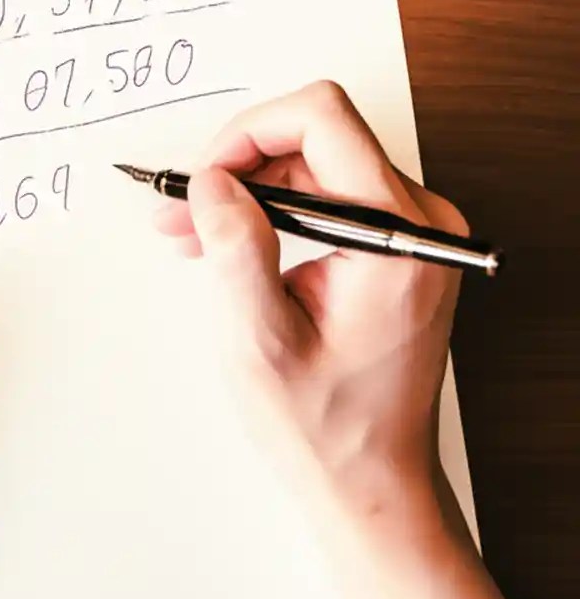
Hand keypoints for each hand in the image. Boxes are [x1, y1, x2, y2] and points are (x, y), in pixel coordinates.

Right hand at [154, 81, 504, 598]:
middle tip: (179, 212)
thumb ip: (235, 247)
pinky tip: (232, 247)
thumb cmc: (326, 425)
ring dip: (250, 194)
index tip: (204, 175)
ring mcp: (413, 236)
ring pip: (317, 170)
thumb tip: (211, 181)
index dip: (248, 132)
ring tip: (192, 235)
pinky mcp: (398, 252)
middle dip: (238, 168)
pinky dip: (275, 216)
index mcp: (397, 237)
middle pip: (316, 140)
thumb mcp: (260, 340)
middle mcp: (419, 223)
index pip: (322, 119)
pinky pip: (330, 202)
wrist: (372, 479)